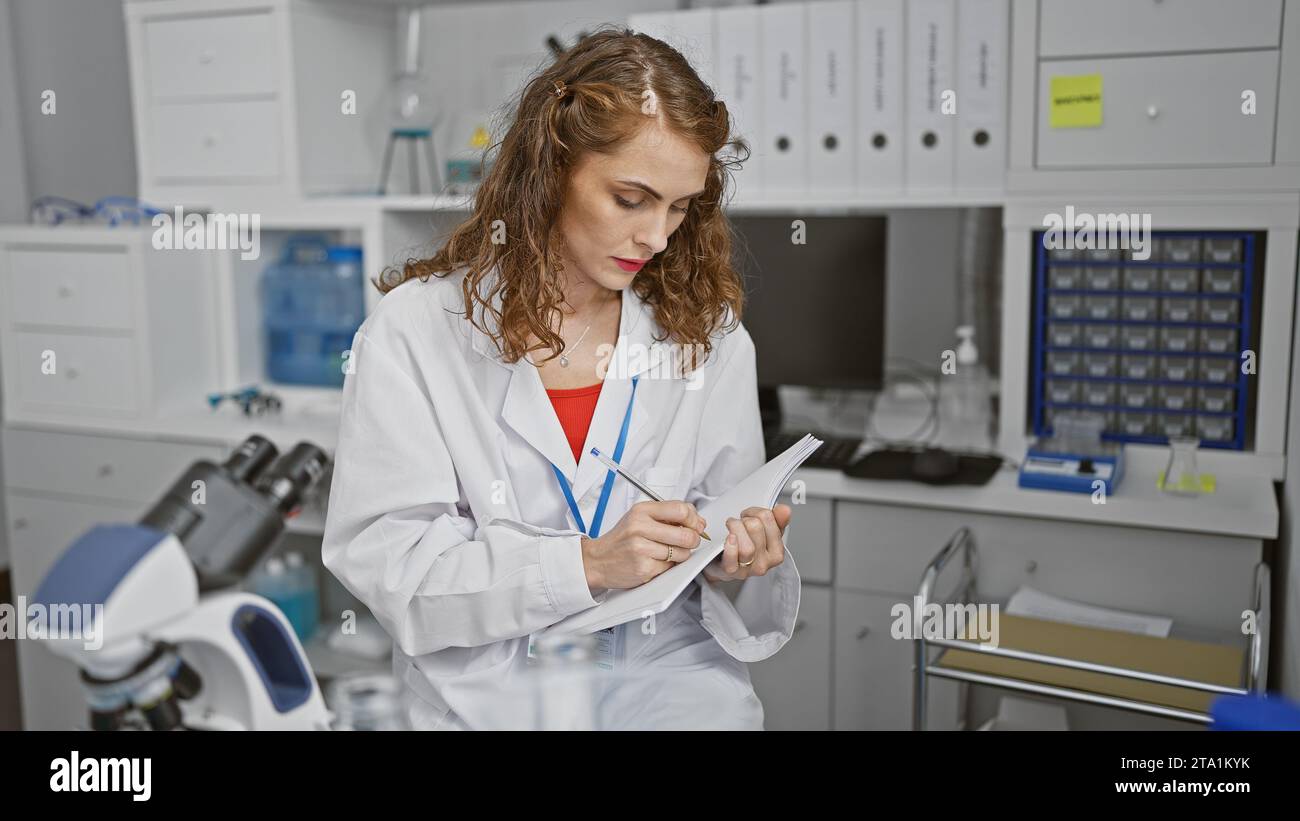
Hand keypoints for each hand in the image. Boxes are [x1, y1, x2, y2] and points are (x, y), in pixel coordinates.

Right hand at [581, 501, 707, 589]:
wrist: (597, 560)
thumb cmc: (622, 538)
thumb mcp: (640, 517)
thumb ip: (668, 515)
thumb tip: (699, 522)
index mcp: (642, 511)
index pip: (681, 510)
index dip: (694, 519)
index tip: (695, 525)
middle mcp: (640, 528)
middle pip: (685, 534)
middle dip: (693, 540)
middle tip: (689, 541)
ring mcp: (641, 549)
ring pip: (681, 553)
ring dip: (681, 554)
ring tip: (668, 551)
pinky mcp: (643, 568)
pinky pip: (670, 567)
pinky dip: (668, 565)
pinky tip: (656, 560)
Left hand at [702, 504, 791, 582]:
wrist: (724, 564)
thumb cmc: (745, 547)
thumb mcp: (764, 533)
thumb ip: (777, 520)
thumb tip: (784, 510)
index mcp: (777, 552)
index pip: (768, 518)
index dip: (756, 511)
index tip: (750, 515)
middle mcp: (765, 563)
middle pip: (755, 528)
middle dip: (745, 519)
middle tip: (740, 522)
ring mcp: (748, 569)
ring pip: (747, 545)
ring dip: (735, 528)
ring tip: (731, 527)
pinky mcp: (732, 571)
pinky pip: (733, 558)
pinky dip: (730, 546)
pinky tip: (729, 538)